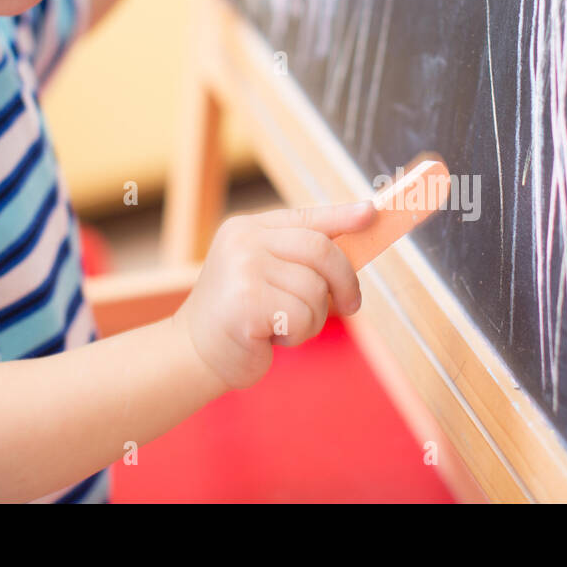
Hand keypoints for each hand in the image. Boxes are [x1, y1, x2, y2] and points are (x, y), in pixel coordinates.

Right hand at [172, 201, 376, 393]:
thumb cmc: (240, 315)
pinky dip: (297, 334)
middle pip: (320, 250)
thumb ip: (301, 259)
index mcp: (249, 228)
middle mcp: (244, 240)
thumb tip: (357, 239)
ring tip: (284, 324)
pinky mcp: (246, 301)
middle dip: (345, 281)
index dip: (343, 216)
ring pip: (315, 289)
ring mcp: (242, 268)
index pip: (306, 217)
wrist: (194, 352)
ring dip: (313, 318)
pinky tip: (272, 337)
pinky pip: (302, 316)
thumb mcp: (265, 274)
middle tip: (351, 305)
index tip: (372, 214)